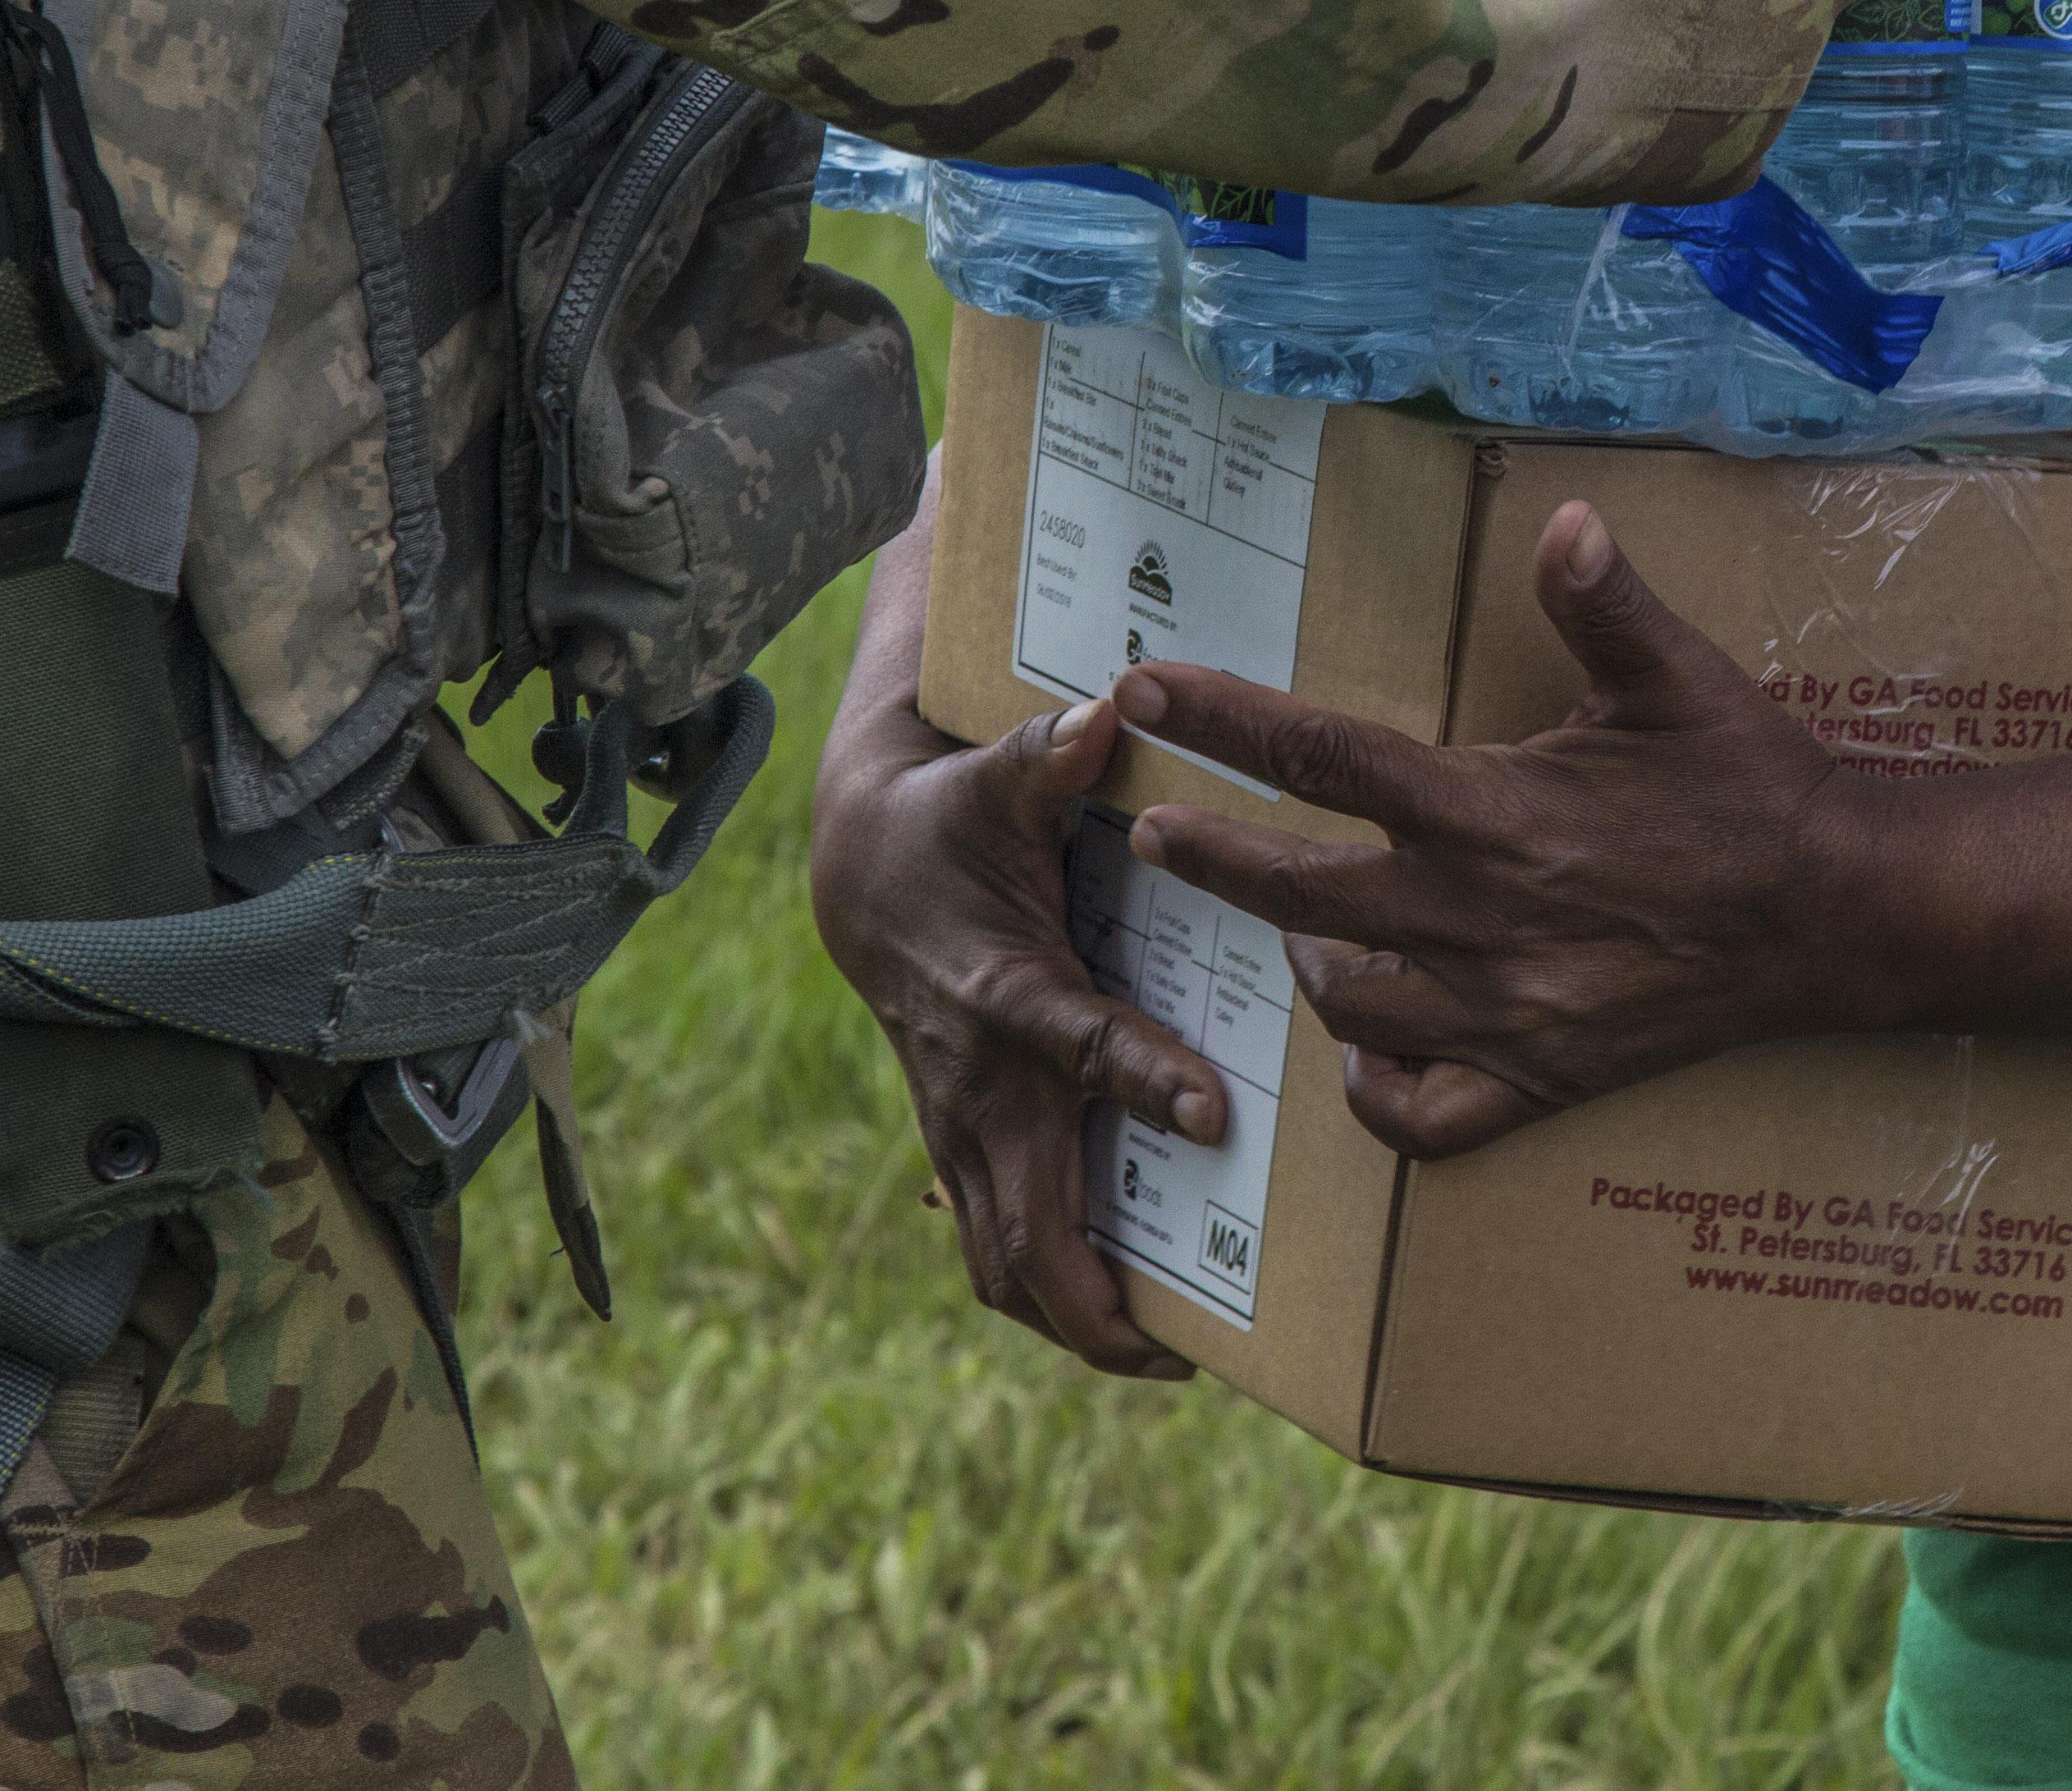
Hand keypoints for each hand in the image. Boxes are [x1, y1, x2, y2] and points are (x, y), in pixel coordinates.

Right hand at [808, 471, 1221, 1377]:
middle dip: (1093, 1291)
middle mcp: (974, 1079)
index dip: (1138, 1081)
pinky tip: (1123, 1330)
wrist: (862, 870)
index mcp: (1001, 989)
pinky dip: (1047, 1295)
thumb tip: (1108, 710)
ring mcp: (959, 1126)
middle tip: (1183, 1351)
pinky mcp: (960, 1147)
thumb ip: (1052, 756)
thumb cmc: (954, 820)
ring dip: (1070, 1318)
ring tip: (1166, 1362)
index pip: (1076, 1046)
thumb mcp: (997, 779)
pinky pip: (993, 1246)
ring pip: (999, 1256)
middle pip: (1022, 1215)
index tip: (1209, 1117)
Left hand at [1117, 501, 1865, 1157]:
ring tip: (1288, 927)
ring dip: (1302, 962)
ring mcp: (1501, 1010)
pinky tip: (1367, 1052)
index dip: (1223, 718)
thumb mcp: (1678, 677)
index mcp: (1492, 810)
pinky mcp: (1539, 1077)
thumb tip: (1563, 520)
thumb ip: (1604, 601)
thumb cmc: (1753, 786)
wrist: (1839, 914)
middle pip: (1298, 890)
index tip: (1144, 690)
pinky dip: (1378, 1091)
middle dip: (1213, 855)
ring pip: (1347, 1004)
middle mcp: (1476, 917)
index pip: (1321, 755)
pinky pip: (1421, 1113)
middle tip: (1155, 831)